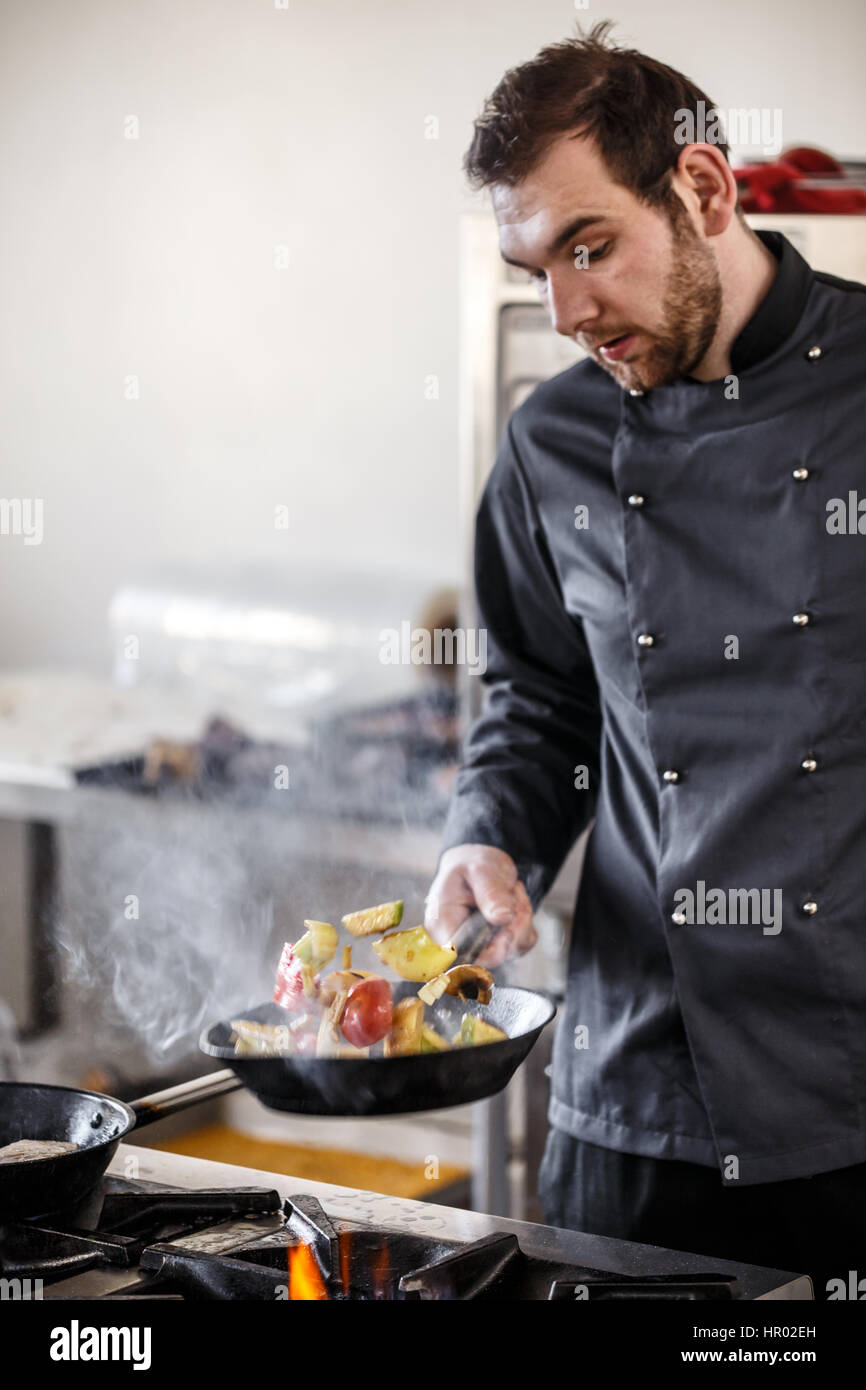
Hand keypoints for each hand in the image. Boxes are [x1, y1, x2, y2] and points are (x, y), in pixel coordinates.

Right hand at [424, 843, 537, 968]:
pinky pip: (521, 945)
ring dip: (522, 919)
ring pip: (511, 951)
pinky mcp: (497, 944)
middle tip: (513, 895)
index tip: (506, 922)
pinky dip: (526, 923)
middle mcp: (458, 942)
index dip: (490, 949)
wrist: (478, 862)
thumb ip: (490, 892)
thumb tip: (502, 919)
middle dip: (513, 926)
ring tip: (512, 892)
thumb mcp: (480, 870)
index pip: (463, 958)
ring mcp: (479, 946)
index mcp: (442, 926)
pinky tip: (515, 902)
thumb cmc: (470, 864)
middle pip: (492, 957)